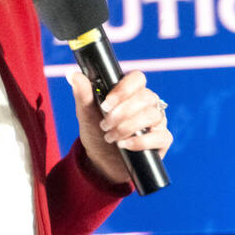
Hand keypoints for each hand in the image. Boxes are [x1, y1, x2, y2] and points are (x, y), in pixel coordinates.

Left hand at [67, 68, 171, 186]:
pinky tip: (124, 145)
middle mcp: (147, 103)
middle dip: (121, 113)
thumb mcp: (86, 114)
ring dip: (127, 127)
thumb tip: (72, 74)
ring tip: (110, 137)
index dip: (123, 89)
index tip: (105, 104)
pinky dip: (141, 142)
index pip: (137, 78)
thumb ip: (83, 94)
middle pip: (145, 97)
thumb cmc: (96, 132)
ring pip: (152, 115)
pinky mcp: (162, 140)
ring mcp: (157, 121)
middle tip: (104, 125)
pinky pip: (161, 136)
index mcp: (131, 92)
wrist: (101, 161)